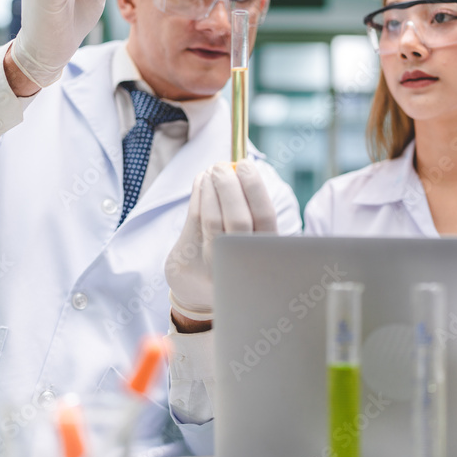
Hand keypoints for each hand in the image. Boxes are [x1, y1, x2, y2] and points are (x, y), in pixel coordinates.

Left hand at [165, 159, 277, 324]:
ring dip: (211, 188)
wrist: (202, 292)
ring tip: (211, 170)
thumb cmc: (235, 255)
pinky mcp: (189, 261)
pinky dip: (198, 195)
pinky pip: (194, 221)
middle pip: (238, 220)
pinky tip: (202, 181)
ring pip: (212, 220)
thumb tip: (240, 167)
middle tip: (222, 165)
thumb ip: (253, 211)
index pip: (265, 218)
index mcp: (266, 255)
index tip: (245, 164)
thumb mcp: (253, 241)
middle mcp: (243, 265)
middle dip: (229, 186)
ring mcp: (215, 266)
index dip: (255, 188)